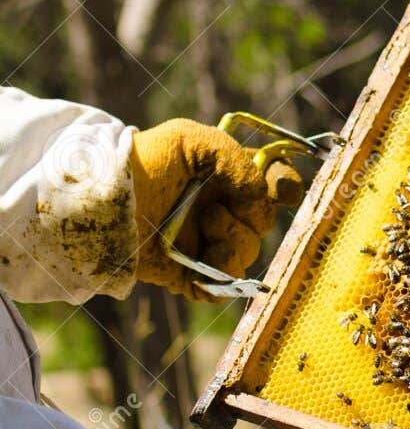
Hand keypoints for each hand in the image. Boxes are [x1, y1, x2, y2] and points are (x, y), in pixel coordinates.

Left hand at [129, 119, 301, 299]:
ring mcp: (205, 244)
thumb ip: (237, 160)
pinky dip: (217, 281)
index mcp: (225, 179)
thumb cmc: (143, 161)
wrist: (105, 200)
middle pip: (264, 225)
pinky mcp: (189, 274)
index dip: (285, 187)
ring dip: (233, 245)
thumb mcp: (190, 140)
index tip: (282, 190)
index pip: (273, 184)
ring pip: (247, 256)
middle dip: (249, 218)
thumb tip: (264, 200)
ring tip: (203, 231)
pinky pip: (220, 289)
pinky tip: (202, 266)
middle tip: (213, 210)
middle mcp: (221, 211)